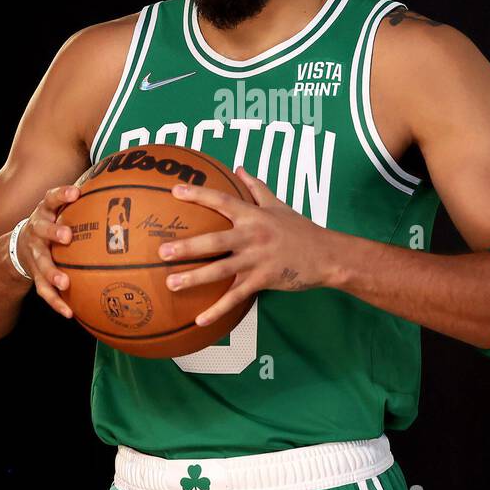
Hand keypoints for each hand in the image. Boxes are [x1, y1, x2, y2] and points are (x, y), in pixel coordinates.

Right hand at [18, 184, 79, 317]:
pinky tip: (69, 313)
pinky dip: (55, 301)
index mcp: (45, 212)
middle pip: (42, 230)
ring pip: (41, 264)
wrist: (21, 246)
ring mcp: (34, 254)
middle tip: (67, 236)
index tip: (75, 192)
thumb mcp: (60, 209)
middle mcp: (36, 231)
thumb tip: (121, 193)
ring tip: (65, 282)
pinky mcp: (34, 275)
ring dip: (52, 273)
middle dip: (53, 232)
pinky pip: (43, 290)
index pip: (51, 198)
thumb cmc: (53, 224)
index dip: (61, 194)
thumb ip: (84, 203)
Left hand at [158, 165, 339, 326]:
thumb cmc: (301, 229)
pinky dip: (217, 310)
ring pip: (221, 270)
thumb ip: (256, 187)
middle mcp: (252, 236)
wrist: (327, 255)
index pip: (222, 201)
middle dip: (188, 246)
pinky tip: (199, 320)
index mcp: (254, 216)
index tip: (175, 191)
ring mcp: (257, 260)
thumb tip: (239, 168)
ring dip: (194, 278)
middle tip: (163, 250)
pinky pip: (236, 297)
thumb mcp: (279, 205)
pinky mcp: (263, 281)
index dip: (198, 195)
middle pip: (215, 240)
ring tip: (170, 283)